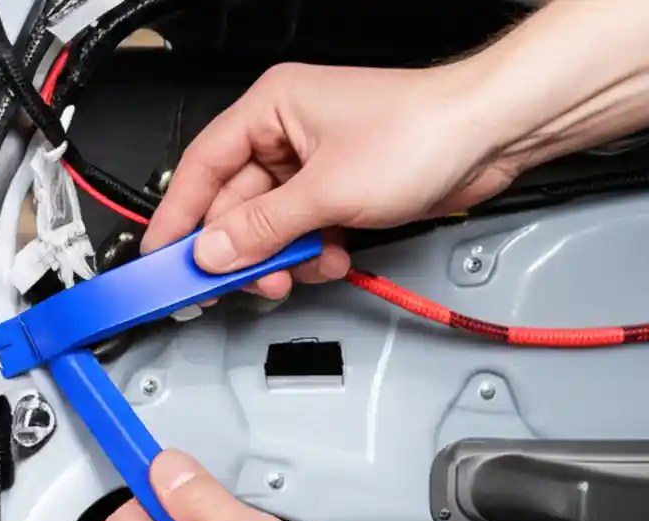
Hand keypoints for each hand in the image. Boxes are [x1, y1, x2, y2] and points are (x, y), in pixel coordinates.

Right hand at [141, 60, 526, 298]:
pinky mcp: (342, 190)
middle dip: (241, 249)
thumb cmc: (421, 130)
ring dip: (283, 257)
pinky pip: (305, 231)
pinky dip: (313, 253)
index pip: (202, 167)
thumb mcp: (327, 190)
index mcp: (271, 109)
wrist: (488, 136)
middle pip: (236, 204)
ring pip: (272, 225)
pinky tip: (332, 259)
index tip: (160, 257)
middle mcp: (288, 134)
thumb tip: (213, 250)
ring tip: (298, 272)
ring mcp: (316, 165)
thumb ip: (263, 226)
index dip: (177, 216)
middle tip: (234, 285)